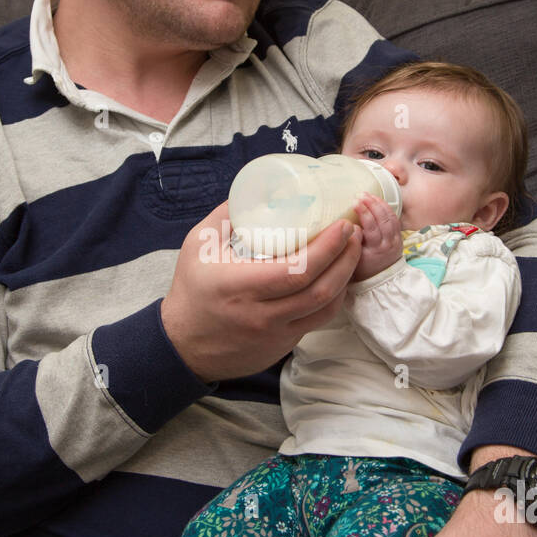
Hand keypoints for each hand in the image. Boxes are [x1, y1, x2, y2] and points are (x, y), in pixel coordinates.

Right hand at [161, 200, 362, 381]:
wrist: (183, 345)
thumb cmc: (191, 291)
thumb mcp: (197, 246)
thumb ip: (227, 215)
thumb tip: (258, 190)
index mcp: (241, 285)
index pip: (298, 269)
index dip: (328, 247)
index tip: (342, 225)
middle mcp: (262, 314)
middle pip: (320, 289)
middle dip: (346, 258)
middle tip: (354, 233)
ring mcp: (275, 334)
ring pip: (325, 308)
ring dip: (345, 279)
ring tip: (351, 253)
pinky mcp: (282, 346)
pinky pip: (317, 321)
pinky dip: (332, 298)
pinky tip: (336, 279)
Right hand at [349, 193, 402, 281]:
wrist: (380, 278)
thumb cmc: (362, 268)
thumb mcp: (353, 259)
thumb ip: (351, 243)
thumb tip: (346, 226)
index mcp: (376, 250)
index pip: (372, 227)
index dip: (364, 213)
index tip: (354, 202)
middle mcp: (388, 243)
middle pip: (383, 219)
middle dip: (372, 204)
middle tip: (360, 195)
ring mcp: (396, 239)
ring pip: (390, 217)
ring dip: (379, 203)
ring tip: (367, 195)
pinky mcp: (399, 235)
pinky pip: (395, 218)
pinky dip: (386, 207)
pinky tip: (377, 200)